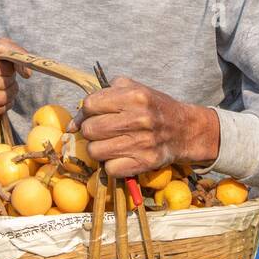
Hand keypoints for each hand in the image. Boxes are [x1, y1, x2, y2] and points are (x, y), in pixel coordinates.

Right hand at [0, 37, 31, 117]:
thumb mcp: (4, 47)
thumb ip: (18, 54)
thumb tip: (27, 73)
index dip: (7, 70)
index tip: (10, 69)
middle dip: (10, 83)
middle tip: (11, 81)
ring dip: (9, 96)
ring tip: (9, 90)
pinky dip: (2, 107)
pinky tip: (4, 101)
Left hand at [68, 77, 218, 177]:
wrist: (185, 130)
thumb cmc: (154, 107)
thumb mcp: (134, 89)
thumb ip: (103, 95)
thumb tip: (73, 123)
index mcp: (135, 96)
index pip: (90, 104)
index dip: (87, 111)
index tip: (93, 115)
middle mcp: (139, 119)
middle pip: (90, 129)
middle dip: (91, 131)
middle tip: (102, 131)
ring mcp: (142, 142)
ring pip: (95, 151)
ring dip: (98, 149)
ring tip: (111, 143)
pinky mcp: (145, 162)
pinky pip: (109, 169)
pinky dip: (111, 164)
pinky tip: (121, 156)